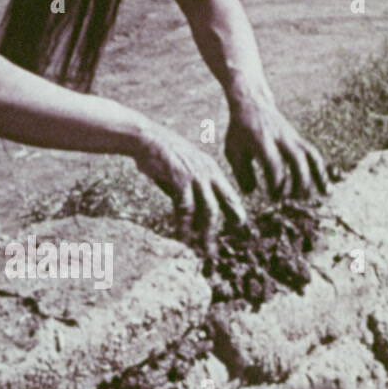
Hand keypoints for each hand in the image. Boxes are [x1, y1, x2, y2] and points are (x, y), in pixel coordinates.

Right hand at [134, 120, 246, 255]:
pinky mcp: (181, 180)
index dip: (236, 212)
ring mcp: (196, 177)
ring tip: (206, 250)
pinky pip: (186, 208)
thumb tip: (193, 217)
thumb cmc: (162, 157)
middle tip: (236, 238)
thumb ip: (190, 193)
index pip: (229, 194)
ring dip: (208, 233)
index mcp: (211, 170)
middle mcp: (208, 174)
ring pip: (209, 210)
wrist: (147, 138)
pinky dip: (185, 226)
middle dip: (231, 224)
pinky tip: (184, 238)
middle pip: (226, 202)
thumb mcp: (183, 174)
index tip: (240, 229)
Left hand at [225, 101, 331, 199]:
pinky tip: (325, 189)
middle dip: (298, 182)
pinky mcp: (299, 140)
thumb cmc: (240, 131)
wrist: (253, 104)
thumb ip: (241, 172)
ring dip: (316, 177)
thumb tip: (252, 192)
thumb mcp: (233, 150)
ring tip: (320, 195)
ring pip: (310, 156)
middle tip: (292, 200)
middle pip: (296, 159)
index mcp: (261, 141)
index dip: (276, 183)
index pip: (274, 164)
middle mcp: (280, 138)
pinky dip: (321, 172)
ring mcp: (292, 138)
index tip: (273, 198)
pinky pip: (313, 155)